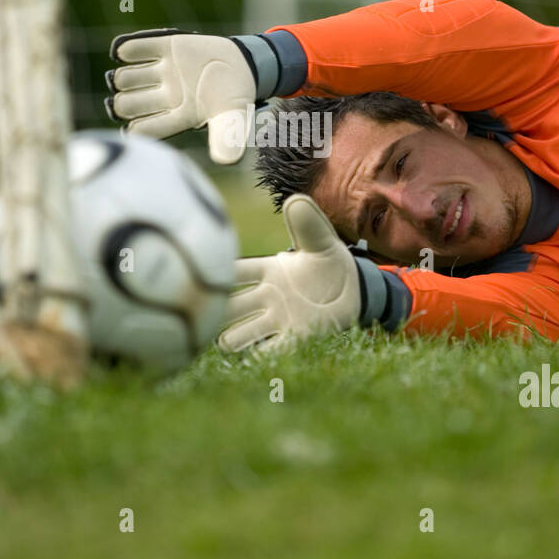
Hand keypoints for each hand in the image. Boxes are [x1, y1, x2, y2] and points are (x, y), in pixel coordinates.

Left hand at [106, 30, 254, 164]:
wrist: (244, 64)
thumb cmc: (235, 97)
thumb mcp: (233, 119)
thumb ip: (228, 139)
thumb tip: (226, 162)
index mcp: (175, 117)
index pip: (143, 130)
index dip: (133, 130)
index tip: (131, 127)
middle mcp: (163, 97)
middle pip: (126, 105)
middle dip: (122, 104)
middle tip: (126, 99)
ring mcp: (161, 72)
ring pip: (124, 78)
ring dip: (122, 77)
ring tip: (130, 75)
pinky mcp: (163, 47)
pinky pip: (132, 49)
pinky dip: (123, 49)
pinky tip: (120, 51)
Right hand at [218, 194, 360, 353]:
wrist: (355, 290)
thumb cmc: (331, 261)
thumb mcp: (323, 241)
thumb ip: (308, 225)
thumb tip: (295, 200)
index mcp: (268, 270)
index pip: (236, 272)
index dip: (221, 275)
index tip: (206, 278)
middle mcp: (266, 296)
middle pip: (229, 307)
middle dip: (216, 313)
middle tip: (202, 318)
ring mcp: (277, 319)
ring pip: (240, 333)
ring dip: (232, 338)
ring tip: (225, 342)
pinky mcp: (293, 337)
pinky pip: (270, 350)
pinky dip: (258, 356)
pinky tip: (251, 359)